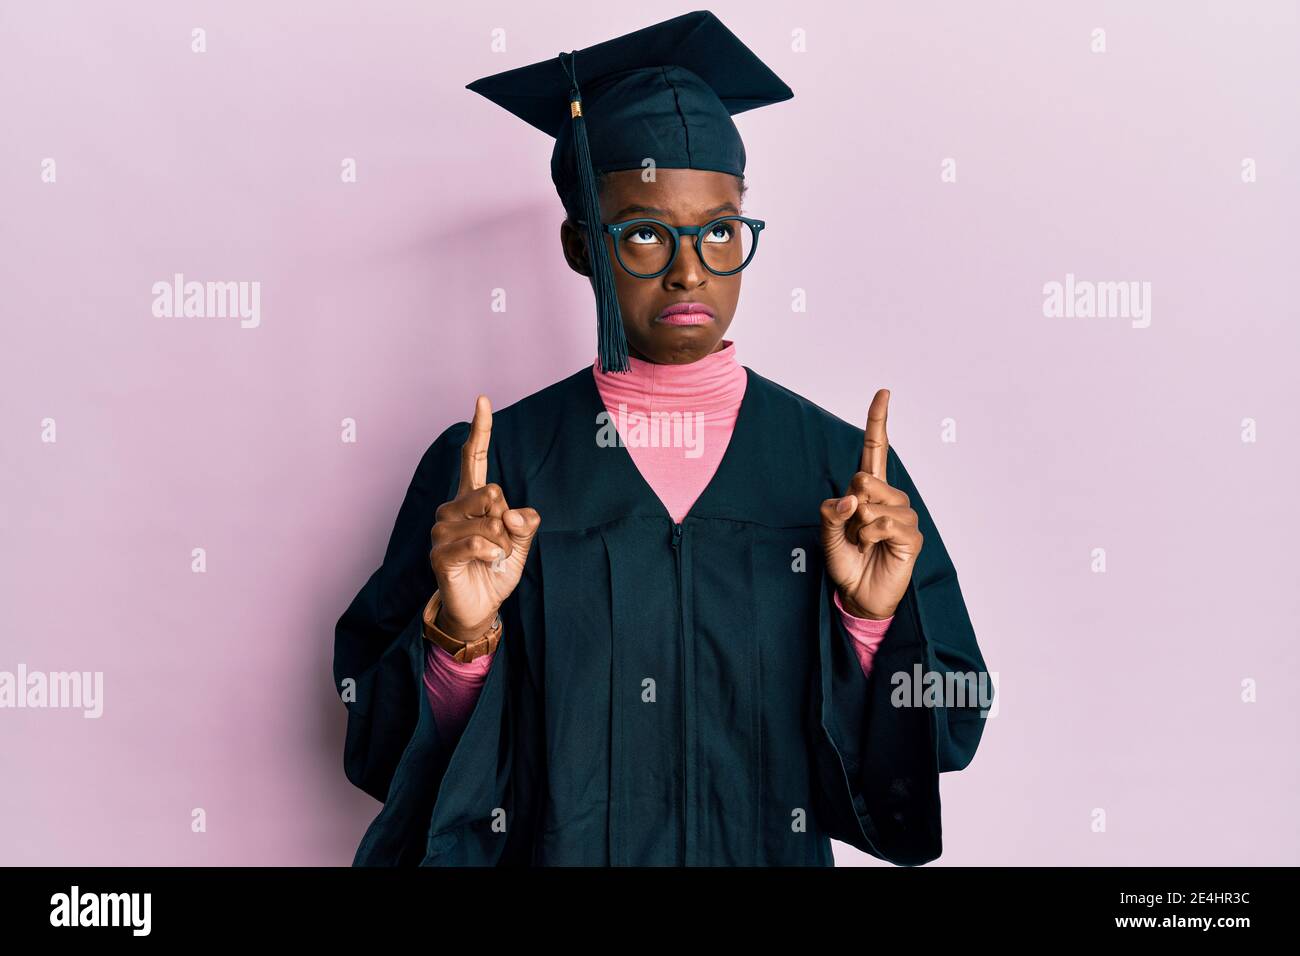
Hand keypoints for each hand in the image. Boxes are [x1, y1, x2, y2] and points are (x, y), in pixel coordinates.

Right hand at [428, 394, 540, 639]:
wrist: (481, 607)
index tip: (482, 400)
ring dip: (503, 543)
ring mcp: (441, 530)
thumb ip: (525, 523)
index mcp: (472, 499)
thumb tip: (513, 513)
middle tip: (502, 544)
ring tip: (493, 557)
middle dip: (509, 522)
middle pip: (491, 490)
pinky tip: (488, 562)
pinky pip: (477, 541)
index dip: (480, 430)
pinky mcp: (439, 553)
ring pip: (489, 520)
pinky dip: (493, 553)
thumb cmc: (497, 570)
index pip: (473, 458)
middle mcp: (451, 508)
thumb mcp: (522, 543)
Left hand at [819, 388, 922, 619]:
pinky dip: (869, 537)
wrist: (858, 595)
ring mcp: (904, 516)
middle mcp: (890, 497)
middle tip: (852, 528)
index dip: (878, 421)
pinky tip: (874, 549)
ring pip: (872, 503)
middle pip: (864, 477)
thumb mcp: (826, 534)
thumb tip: (852, 498)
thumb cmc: (845, 560)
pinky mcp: (912, 536)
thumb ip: (831, 512)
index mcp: (869, 490)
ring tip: (863, 543)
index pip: (875, 450)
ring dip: (857, 527)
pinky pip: (882, 524)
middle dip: (850, 504)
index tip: (883, 392)